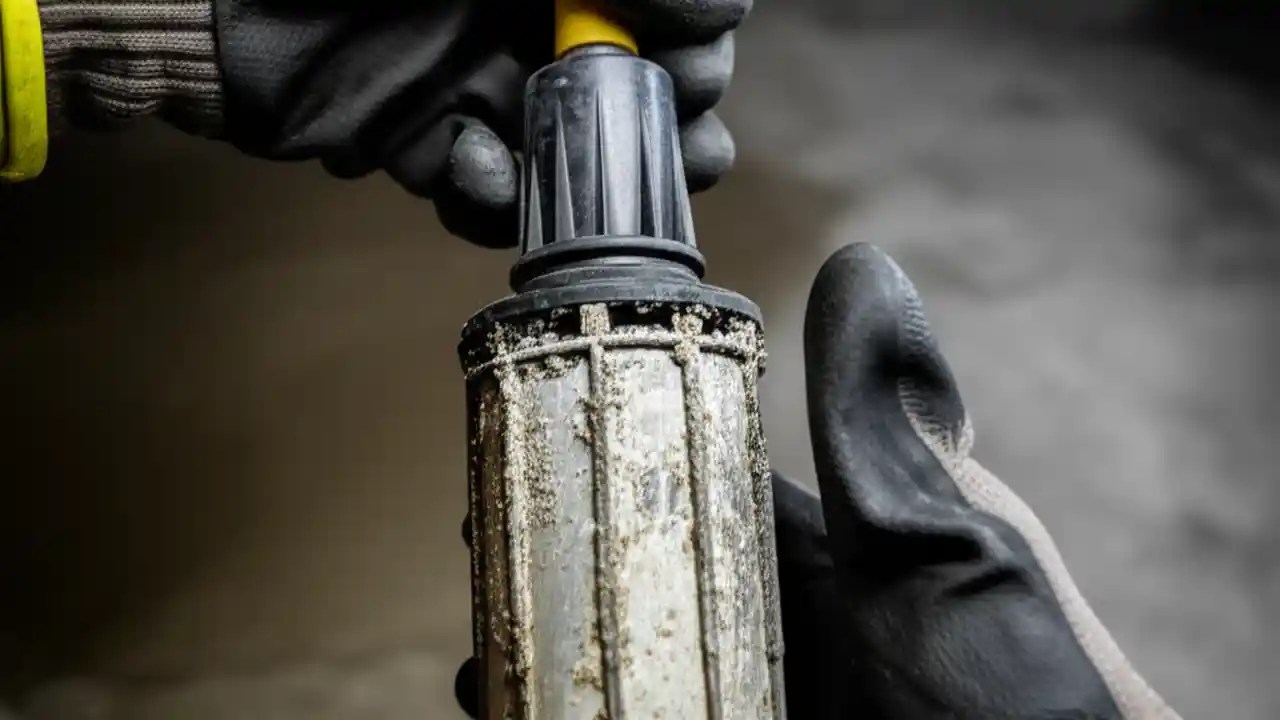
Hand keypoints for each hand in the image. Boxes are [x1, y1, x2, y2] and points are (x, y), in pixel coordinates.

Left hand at [217, 0, 746, 245]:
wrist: (220, 2)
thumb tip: (719, 16)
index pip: (673, 23)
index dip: (694, 51)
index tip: (688, 68)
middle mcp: (532, 28)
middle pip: (640, 99)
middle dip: (664, 133)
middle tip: (671, 145)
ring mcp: (481, 89)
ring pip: (574, 163)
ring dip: (591, 182)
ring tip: (573, 169)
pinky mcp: (427, 146)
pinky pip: (487, 198)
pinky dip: (490, 200)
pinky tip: (467, 162)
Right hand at [454, 244, 1180, 717]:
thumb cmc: (1019, 689)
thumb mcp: (945, 546)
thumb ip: (881, 427)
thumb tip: (860, 263)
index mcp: (814, 560)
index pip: (682, 489)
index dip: (599, 469)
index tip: (518, 458)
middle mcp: (775, 633)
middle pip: (634, 586)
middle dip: (553, 574)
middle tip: (483, 563)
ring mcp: (752, 695)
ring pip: (624, 669)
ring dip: (547, 660)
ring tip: (480, 659)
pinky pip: (630, 718)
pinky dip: (565, 715)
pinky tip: (517, 712)